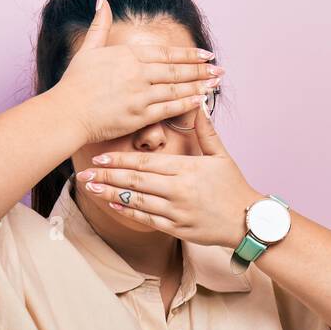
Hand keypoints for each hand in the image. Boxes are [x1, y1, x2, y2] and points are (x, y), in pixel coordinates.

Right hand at [53, 0, 221, 145]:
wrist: (66, 112)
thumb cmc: (74, 83)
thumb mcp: (88, 49)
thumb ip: (99, 25)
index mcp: (128, 55)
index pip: (166, 53)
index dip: (188, 54)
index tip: (205, 55)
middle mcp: (138, 72)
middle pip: (176, 70)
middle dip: (201, 70)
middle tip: (219, 70)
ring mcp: (140, 94)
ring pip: (177, 88)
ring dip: (199, 85)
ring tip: (216, 84)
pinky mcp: (139, 115)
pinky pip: (169, 108)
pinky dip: (187, 104)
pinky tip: (201, 101)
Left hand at [78, 100, 260, 249]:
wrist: (247, 221)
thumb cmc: (233, 186)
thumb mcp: (221, 155)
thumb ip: (205, 129)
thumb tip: (198, 101)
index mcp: (186, 169)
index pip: (145, 162)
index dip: (119, 159)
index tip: (99, 156)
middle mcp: (178, 190)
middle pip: (134, 180)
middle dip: (106, 176)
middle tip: (83, 173)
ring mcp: (176, 211)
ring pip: (136, 201)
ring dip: (111, 194)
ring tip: (90, 188)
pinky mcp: (177, 228)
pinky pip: (147, 219)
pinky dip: (128, 212)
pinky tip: (112, 205)